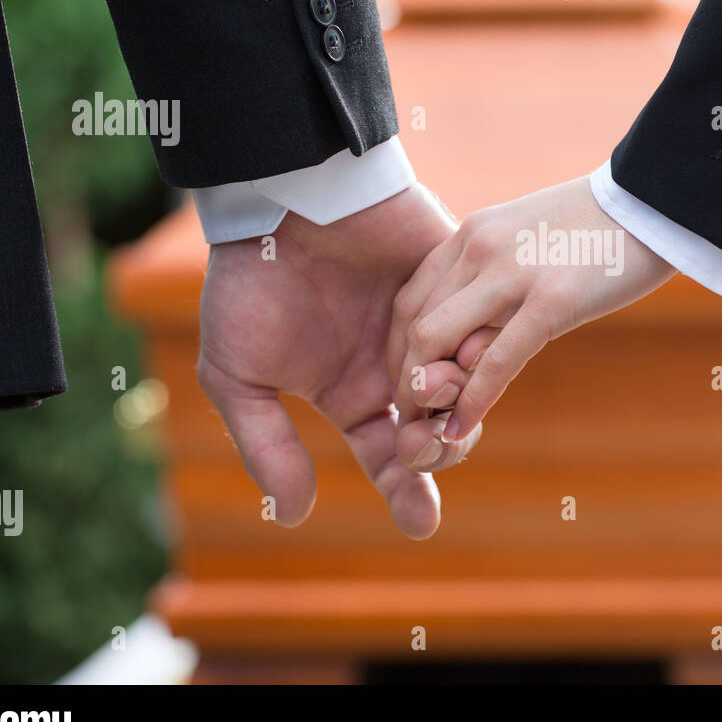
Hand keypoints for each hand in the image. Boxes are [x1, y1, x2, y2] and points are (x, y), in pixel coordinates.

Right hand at [196, 183, 480, 535]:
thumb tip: (294, 516)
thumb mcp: (239, 375)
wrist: (279, 198)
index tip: (423, 522)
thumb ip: (267, 445)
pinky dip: (478, 348)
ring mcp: (432, 324)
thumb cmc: (250, 283)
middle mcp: (398, 366)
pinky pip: (482, 325)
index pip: (392, 456)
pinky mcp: (456, 280)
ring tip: (434, 397)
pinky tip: (466, 358)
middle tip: (424, 445)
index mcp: (352, 394)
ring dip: (458, 404)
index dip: (408, 490)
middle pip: (440, 430)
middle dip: (439, 451)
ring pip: (470, 385)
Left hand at [389, 176, 675, 472]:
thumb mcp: (528, 241)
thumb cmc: (598, 229)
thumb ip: (496, 279)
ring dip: (424, 394)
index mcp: (471, 234)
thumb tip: (479, 331)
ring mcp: (512, 274)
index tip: (411, 384)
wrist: (653, 200)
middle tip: (413, 416)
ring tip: (429, 428)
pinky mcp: (551, 301)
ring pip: (435, 341)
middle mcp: (478, 249)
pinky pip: (494, 361)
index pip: (409, 299)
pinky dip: (471, 403)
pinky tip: (461, 430)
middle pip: (411, 324)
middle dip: (403, 378)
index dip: (399, 350)